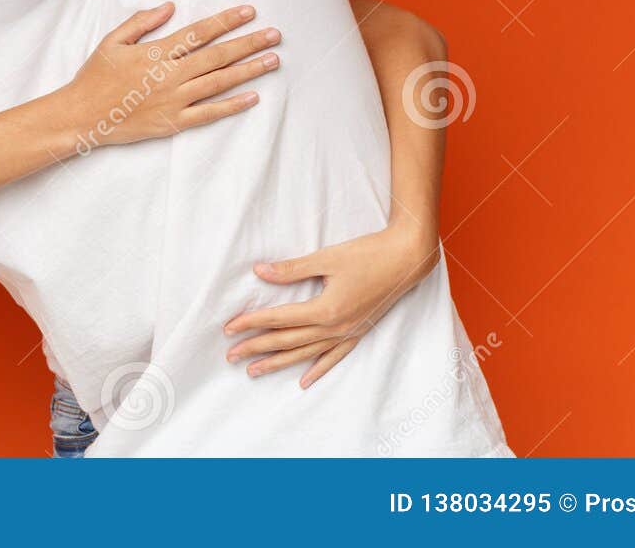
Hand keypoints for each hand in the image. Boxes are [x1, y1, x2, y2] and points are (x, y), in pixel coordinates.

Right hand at [63, 2, 280, 150]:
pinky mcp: (174, 122)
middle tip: (275, 35)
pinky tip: (252, 97)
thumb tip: (170, 7)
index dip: (226, 21)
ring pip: (219, 82)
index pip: (200, 32)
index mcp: (157, 52)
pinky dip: (232, 105)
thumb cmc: (95, 77)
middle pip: (218, 55)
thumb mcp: (112, 41)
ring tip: (272, 61)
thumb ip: (142, 22)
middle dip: (249, 43)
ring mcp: (174, 100)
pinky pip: (209, 113)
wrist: (82, 116)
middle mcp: (171, 75)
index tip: (249, 12)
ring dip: (248, 70)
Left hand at [223, 220, 439, 386]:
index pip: (278, 320)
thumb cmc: (367, 254)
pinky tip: (303, 381)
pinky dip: (317, 369)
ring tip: (253, 371)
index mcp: (325, 309)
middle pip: (287, 341)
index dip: (251, 323)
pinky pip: (334, 356)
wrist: (406, 259)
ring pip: (305, 353)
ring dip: (278, 363)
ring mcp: (347, 333)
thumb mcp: (326, 257)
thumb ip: (291, 268)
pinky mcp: (358, 332)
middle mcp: (335, 327)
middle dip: (256, 348)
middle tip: (230, 356)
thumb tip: (259, 271)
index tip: (228, 328)